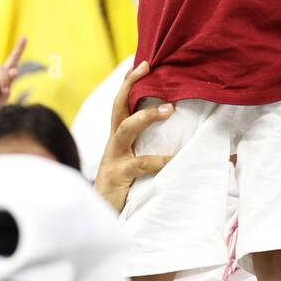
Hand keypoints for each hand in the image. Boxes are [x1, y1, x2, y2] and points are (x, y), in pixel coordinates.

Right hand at [94, 60, 172, 212]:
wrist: (99, 217)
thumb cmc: (123, 187)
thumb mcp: (132, 162)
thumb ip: (147, 147)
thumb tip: (182, 136)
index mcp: (117, 137)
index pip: (121, 102)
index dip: (129, 82)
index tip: (144, 62)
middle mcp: (113, 143)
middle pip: (118, 106)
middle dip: (130, 84)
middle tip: (148, 67)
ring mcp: (114, 158)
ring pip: (125, 129)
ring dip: (146, 116)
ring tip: (169, 109)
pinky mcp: (118, 176)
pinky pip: (140, 164)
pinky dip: (159, 160)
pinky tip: (175, 159)